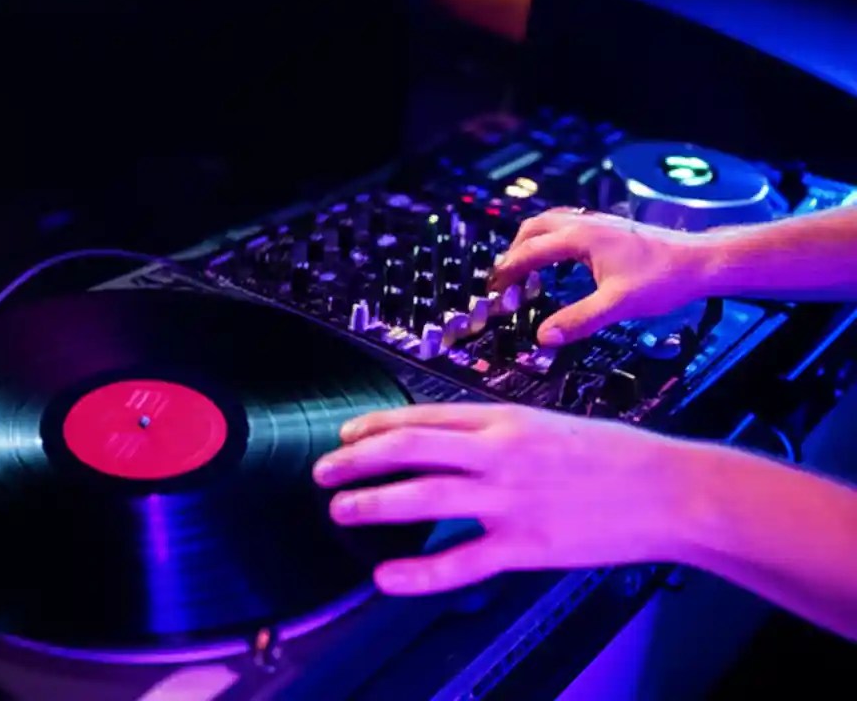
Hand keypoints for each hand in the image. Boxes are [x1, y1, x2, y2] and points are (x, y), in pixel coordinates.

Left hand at [312, 404, 707, 594]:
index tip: (347, 436)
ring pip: (424, 497)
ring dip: (374, 503)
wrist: (670, 489)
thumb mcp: (549, 423)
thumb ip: (498, 430)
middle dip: (357, 460)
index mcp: (505, 419)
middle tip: (324, 472)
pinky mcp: (526, 544)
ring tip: (341, 510)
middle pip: (409, 449)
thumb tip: (450, 435)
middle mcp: (499, 453)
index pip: (422, 417)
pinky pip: (460, 561)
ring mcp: (510, 499)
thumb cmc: (614, 455)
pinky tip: (386, 577)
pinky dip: (418, 573)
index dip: (375, 426)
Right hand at [491, 208, 713, 345]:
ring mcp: (599, 225)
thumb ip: (578, 321)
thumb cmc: (664, 277)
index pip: (529, 251)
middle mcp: (586, 225)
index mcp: (581, 238)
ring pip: (550, 224)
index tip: (494, 288)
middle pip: (533, 229)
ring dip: (531, 243)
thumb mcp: (617, 305)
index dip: (507, 271)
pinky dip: (551, 241)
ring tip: (523, 267)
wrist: (700, 261)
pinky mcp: (610, 230)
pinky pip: (568, 228)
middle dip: (513, 252)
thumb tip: (544, 337)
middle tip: (504, 277)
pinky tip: (559, 260)